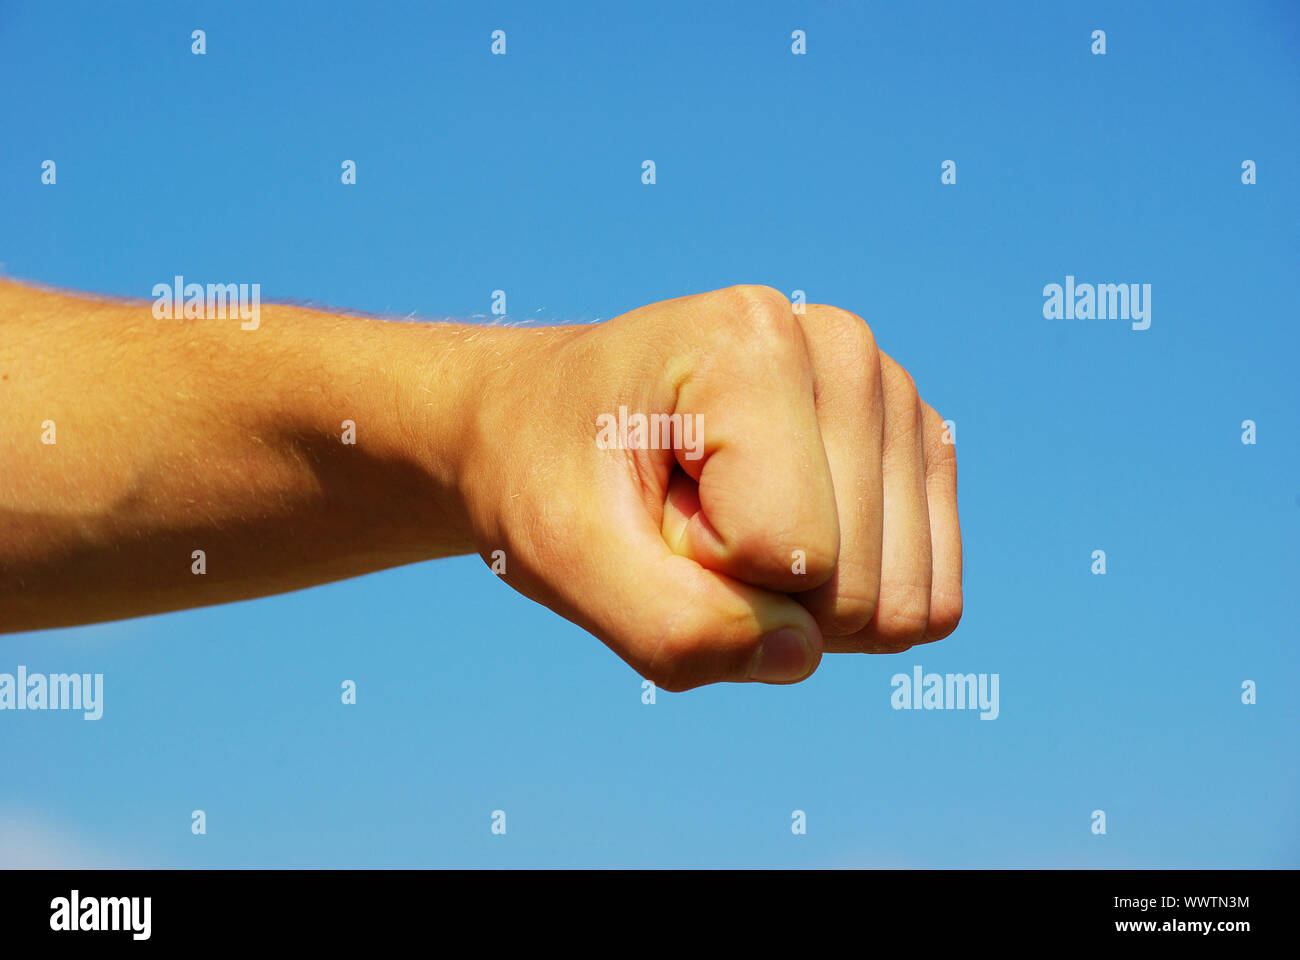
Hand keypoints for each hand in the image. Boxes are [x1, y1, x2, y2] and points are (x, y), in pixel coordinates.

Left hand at [457, 285, 962, 690]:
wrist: (549, 425)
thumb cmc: (548, 475)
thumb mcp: (566, 558)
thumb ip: (673, 626)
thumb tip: (803, 654)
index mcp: (753, 340)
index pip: (786, 550)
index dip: (699, 568)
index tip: (645, 504)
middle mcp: (842, 349)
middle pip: (853, 586)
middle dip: (752, 590)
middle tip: (678, 514)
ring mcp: (892, 398)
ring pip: (899, 603)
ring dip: (796, 598)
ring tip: (722, 516)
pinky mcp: (915, 450)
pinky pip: (928, 598)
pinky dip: (841, 600)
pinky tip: (777, 530)